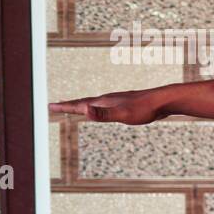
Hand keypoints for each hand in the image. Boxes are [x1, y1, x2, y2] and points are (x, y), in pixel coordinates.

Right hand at [48, 87, 169, 123]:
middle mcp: (109, 99)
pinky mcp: (127, 104)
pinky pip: (107, 106)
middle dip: (70, 105)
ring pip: (96, 104)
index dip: (65, 106)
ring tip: (77, 107)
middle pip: (84, 102)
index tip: (50, 106)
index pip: (79, 105)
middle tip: (56, 105)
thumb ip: (103, 114)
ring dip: (83, 105)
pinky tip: (104, 110)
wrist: (163, 100)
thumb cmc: (144, 109)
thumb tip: (84, 110)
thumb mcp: (122, 114)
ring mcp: (118, 101)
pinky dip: (98, 108)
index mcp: (104, 102)